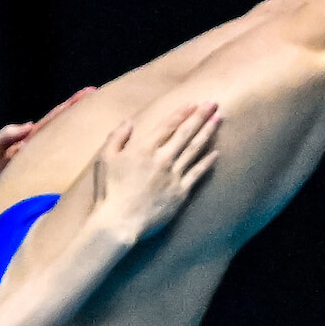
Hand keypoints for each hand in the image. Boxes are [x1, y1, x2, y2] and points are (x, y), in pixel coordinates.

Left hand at [0, 87, 94, 197]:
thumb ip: (5, 135)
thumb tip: (30, 125)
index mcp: (31, 137)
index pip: (54, 118)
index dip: (69, 105)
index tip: (88, 93)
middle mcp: (43, 145)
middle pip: (65, 123)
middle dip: (80, 108)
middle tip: (97, 94)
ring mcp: (48, 158)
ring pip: (68, 138)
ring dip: (83, 126)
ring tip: (101, 113)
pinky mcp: (51, 173)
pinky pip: (68, 160)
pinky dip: (81, 151)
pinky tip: (95, 147)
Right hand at [85, 103, 220, 243]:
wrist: (121, 221)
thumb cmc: (110, 190)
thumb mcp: (105, 159)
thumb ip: (117, 137)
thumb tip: (127, 122)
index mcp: (144, 148)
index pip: (168, 125)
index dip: (182, 112)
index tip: (193, 103)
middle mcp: (162, 158)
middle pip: (186, 133)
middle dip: (201, 116)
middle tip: (213, 103)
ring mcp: (174, 175)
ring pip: (195, 149)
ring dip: (208, 133)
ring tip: (219, 120)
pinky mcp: (180, 192)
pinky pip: (197, 173)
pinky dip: (207, 162)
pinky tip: (216, 153)